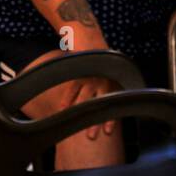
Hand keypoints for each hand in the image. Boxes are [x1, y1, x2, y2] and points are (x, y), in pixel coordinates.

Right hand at [56, 25, 116, 139]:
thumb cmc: (99, 60)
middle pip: (99, 105)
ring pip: (84, 100)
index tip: (108, 132)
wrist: (89, 38)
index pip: (113, 104)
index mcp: (112, 83)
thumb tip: (110, 106)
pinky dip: (67, 99)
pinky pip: (71, 89)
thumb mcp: (108, 72)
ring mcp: (90, 77)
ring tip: (75, 127)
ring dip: (79, 114)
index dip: (111, 118)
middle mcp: (102, 81)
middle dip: (95, 121)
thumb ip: (109, 88)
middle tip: (91, 137)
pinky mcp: (78, 72)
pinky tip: (63, 110)